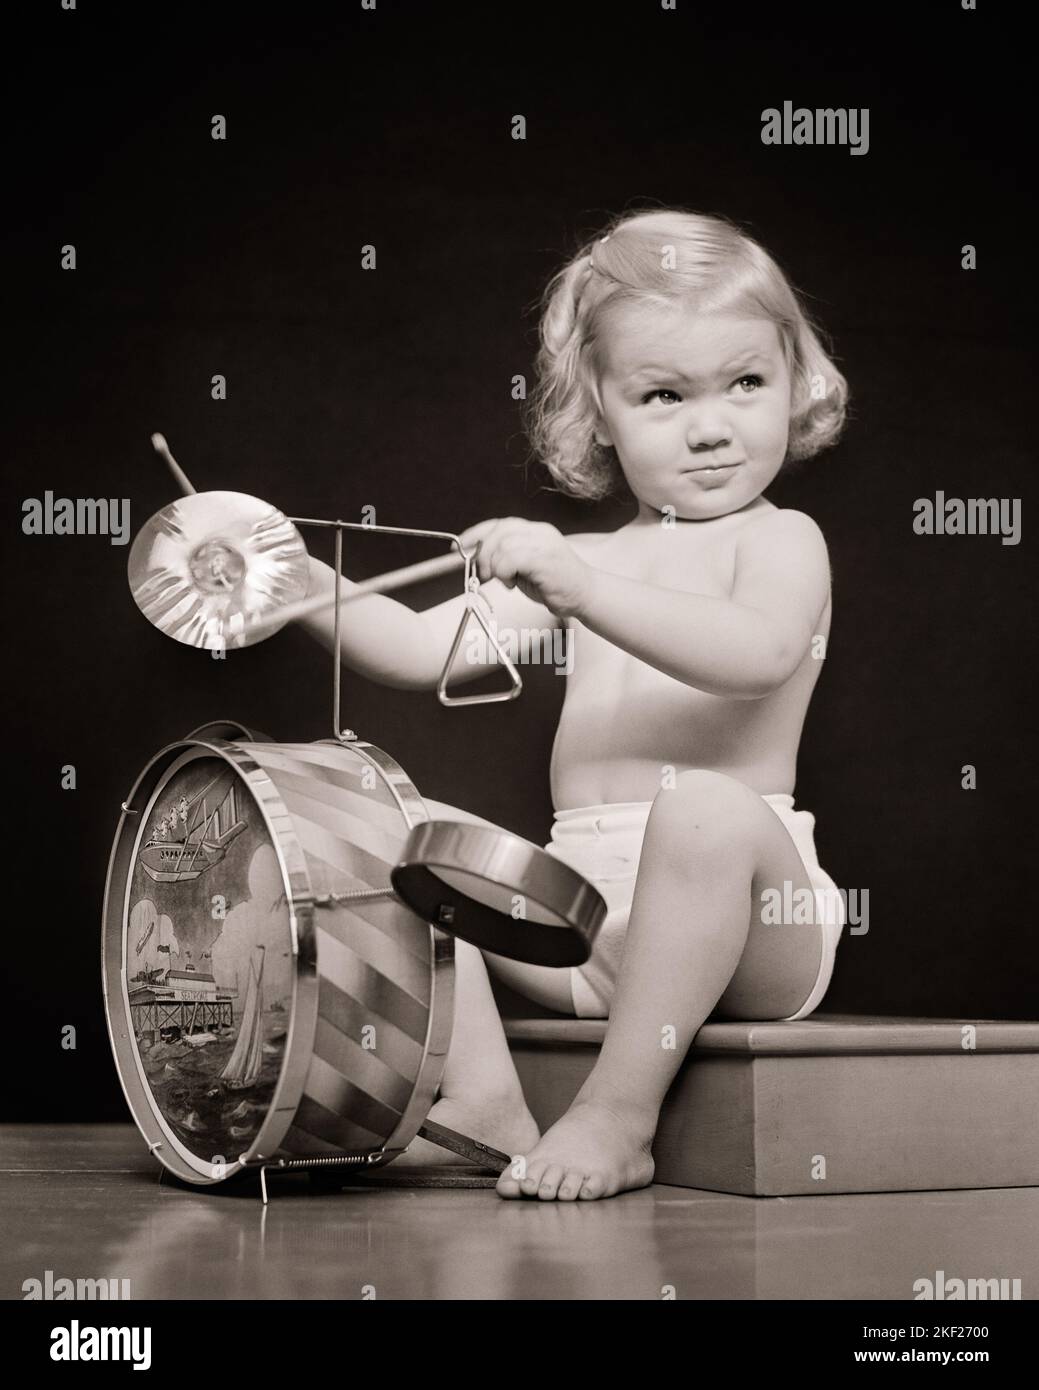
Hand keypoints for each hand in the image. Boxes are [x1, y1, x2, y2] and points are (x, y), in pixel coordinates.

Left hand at [457, 517, 595, 618]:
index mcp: (535, 531)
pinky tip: (512, 584)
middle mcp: (539, 532)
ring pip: (503, 545)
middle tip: (483, 574)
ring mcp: (544, 543)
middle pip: (499, 530)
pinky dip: (504, 572)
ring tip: (505, 581)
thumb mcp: (525, 568)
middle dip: (483, 553)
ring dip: (495, 567)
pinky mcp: (545, 558)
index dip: (476, 533)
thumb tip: (477, 559)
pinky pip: (512, 559)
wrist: (586, 595)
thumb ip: (505, 559)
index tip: (458, 546)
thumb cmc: (556, 585)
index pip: (500, 523)